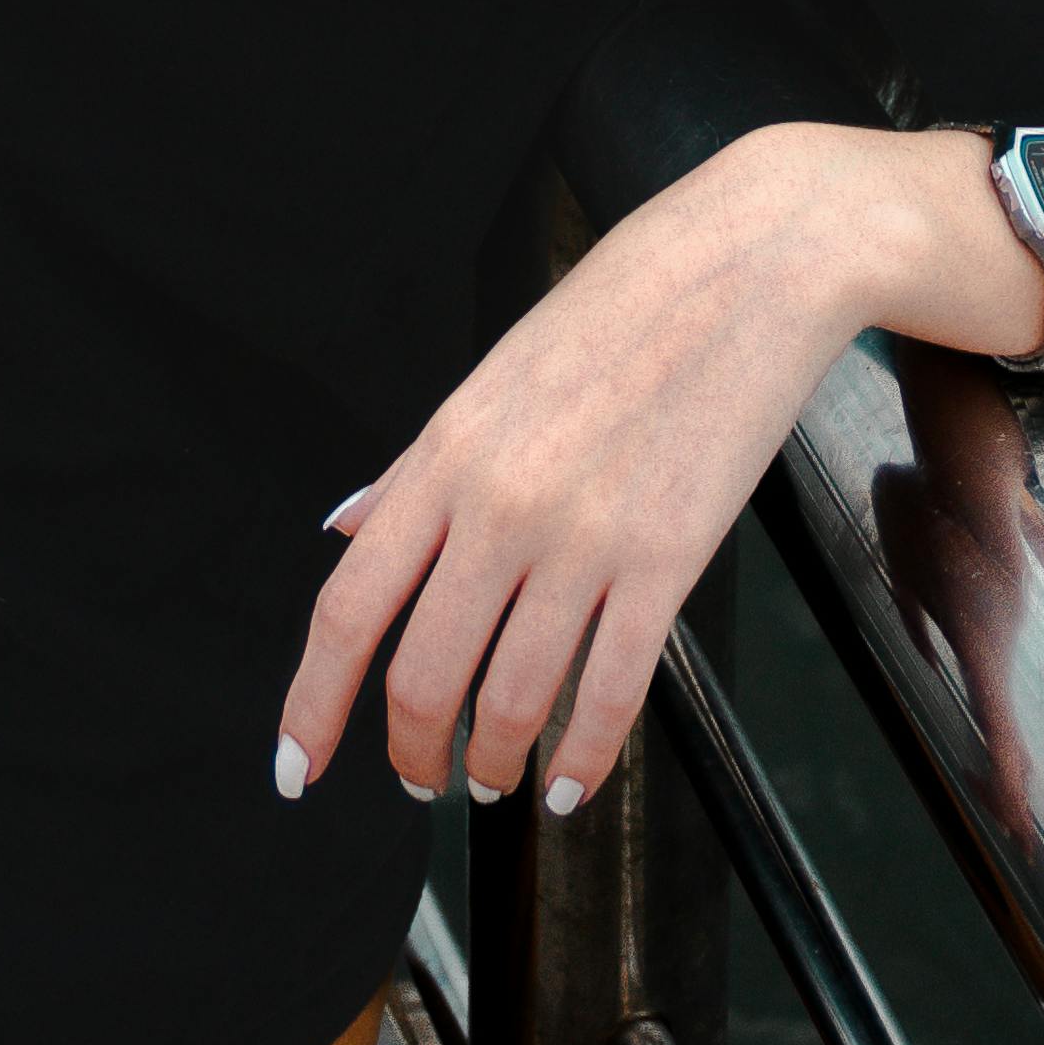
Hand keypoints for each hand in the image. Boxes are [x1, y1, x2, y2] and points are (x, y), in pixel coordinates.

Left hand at [275, 124, 892, 817]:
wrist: (750, 263)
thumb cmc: (626, 305)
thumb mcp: (494, 374)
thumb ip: (417, 465)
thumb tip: (349, 528)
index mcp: (448, 452)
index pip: (349, 605)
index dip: (310, 705)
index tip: (294, 764)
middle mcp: (502, 502)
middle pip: (422, 675)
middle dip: (412, 751)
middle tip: (422, 775)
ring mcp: (585, 537)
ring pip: (510, 700)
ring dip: (493, 764)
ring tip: (497, 778)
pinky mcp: (668, 560)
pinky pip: (609, 693)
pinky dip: (583, 759)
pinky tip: (573, 780)